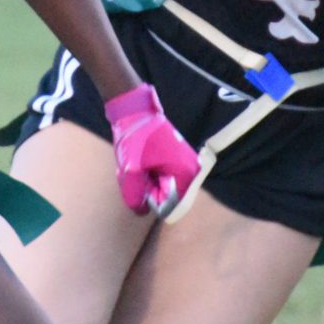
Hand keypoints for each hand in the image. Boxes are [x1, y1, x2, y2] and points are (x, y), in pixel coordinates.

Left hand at [107, 85, 197, 216]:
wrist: (136, 112)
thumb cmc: (136, 139)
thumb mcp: (131, 170)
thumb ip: (135, 195)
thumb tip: (141, 211)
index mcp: (186, 174)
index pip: (168, 205)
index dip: (149, 197)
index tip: (141, 179)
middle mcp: (192, 172)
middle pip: (168, 197)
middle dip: (148, 189)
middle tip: (137, 171)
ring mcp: (187, 165)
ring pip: (164, 188)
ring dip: (148, 182)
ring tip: (139, 165)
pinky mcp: (180, 161)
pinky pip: (165, 178)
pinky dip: (151, 175)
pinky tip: (142, 163)